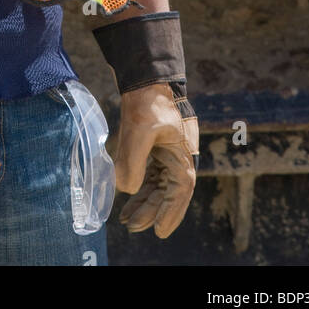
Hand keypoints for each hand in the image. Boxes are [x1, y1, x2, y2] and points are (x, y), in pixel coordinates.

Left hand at [114, 82, 197, 237]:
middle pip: (167, 192)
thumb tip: (126, 188)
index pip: (180, 192)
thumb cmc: (148, 102)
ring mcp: (167, 153)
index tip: (159, 230)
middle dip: (151, 211)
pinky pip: (150, 174)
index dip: (170, 213)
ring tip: (126, 219)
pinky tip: (128, 196)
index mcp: (183, 155)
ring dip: (144, 201)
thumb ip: (133, 162)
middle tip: (132, 227)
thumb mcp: (139, 131)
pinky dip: (140, 186)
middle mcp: (178, 157)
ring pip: (158, 186)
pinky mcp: (155, 148)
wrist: (146, 77)